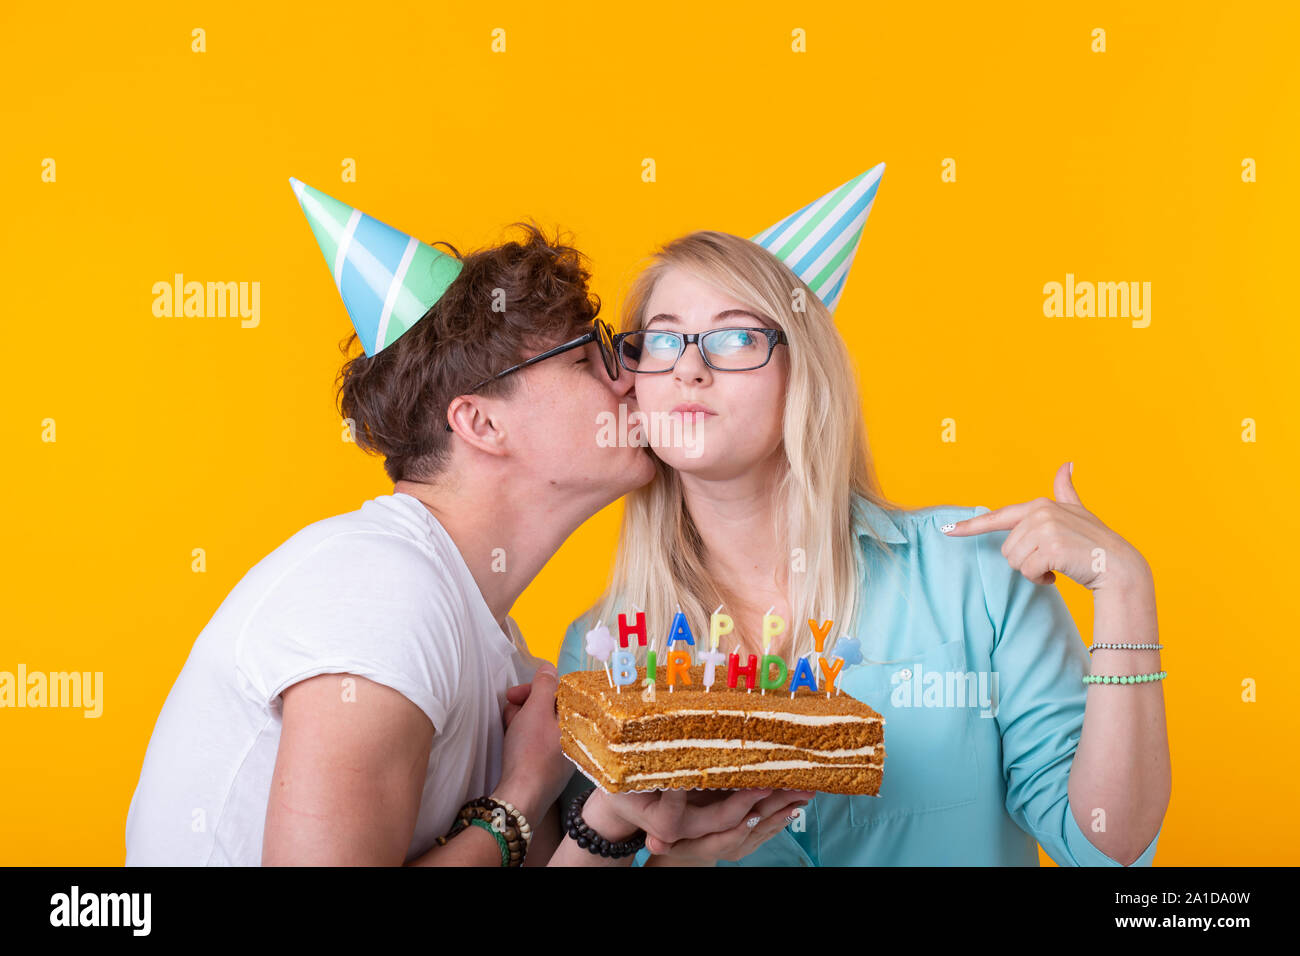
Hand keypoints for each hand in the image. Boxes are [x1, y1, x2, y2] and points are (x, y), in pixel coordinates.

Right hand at [494, 663, 572, 823]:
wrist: (522, 796)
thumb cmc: (530, 752)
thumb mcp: (535, 710)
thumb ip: (543, 685)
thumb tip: (549, 667)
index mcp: (579, 720)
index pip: (560, 691)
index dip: (535, 687)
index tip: (515, 693)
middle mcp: (576, 735)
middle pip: (549, 706)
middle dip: (526, 703)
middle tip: (509, 708)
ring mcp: (563, 751)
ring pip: (541, 722)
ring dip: (522, 717)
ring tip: (508, 726)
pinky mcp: (549, 764)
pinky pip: (538, 740)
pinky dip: (524, 734)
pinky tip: (511, 739)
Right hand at [643, 790, 811, 863]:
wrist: (685, 849)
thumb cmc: (672, 831)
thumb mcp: (663, 833)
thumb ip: (661, 838)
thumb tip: (654, 843)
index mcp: (710, 845)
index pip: (730, 833)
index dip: (745, 815)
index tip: (760, 796)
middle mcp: (732, 847)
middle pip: (757, 824)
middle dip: (778, 805)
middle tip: (797, 788)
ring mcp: (745, 844)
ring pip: (768, 824)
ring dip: (788, 807)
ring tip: (805, 792)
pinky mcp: (753, 839)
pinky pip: (771, 827)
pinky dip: (785, 814)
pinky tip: (798, 802)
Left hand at [943, 462, 1151, 592]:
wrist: (1120, 567)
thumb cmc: (1095, 542)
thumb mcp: (1078, 512)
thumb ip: (1066, 490)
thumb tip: (1067, 463)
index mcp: (1039, 505)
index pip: (997, 517)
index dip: (969, 527)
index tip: (946, 531)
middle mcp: (1039, 512)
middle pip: (1007, 549)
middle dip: (1026, 562)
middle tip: (1053, 560)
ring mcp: (1044, 528)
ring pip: (1015, 562)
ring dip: (1034, 571)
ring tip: (1058, 565)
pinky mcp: (1050, 547)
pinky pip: (1027, 572)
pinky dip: (1041, 579)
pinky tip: (1060, 573)